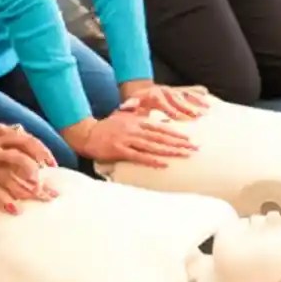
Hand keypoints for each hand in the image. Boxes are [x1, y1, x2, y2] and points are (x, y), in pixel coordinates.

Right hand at [0, 123, 57, 213]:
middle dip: (34, 168)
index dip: (41, 150)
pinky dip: (3, 199)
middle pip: (17, 152)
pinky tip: (14, 209)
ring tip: (38, 198)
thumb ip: (16, 150)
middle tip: (44, 184)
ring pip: (6, 173)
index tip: (53, 164)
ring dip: (24, 188)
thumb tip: (43, 163)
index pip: (24, 139)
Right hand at [64, 110, 195, 168]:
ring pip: (153, 146)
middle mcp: (134, 129)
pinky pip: (138, 156)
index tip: (189, 139)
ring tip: (183, 155)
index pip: (161, 128)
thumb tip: (157, 120)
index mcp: (136, 122)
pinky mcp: (119, 150)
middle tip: (194, 149)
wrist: (87, 134)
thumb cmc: (107, 127)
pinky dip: (152, 160)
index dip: (176, 133)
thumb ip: (139, 117)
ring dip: (169, 151)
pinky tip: (163, 164)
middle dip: (178, 143)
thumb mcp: (124, 117)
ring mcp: (127, 139)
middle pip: (160, 137)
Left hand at [120, 84, 209, 119]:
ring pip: (186, 95)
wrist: (139, 90)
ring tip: (207, 108)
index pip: (165, 105)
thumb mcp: (132, 104)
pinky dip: (198, 91)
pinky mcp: (178, 90)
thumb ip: (130, 105)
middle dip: (188, 108)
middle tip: (198, 116)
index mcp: (154, 97)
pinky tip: (207, 93)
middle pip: (178, 101)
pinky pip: (189, 90)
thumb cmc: (136, 102)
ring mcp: (173, 90)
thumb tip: (124, 107)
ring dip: (197, 101)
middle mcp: (165, 92)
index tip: (179, 118)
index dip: (171, 112)